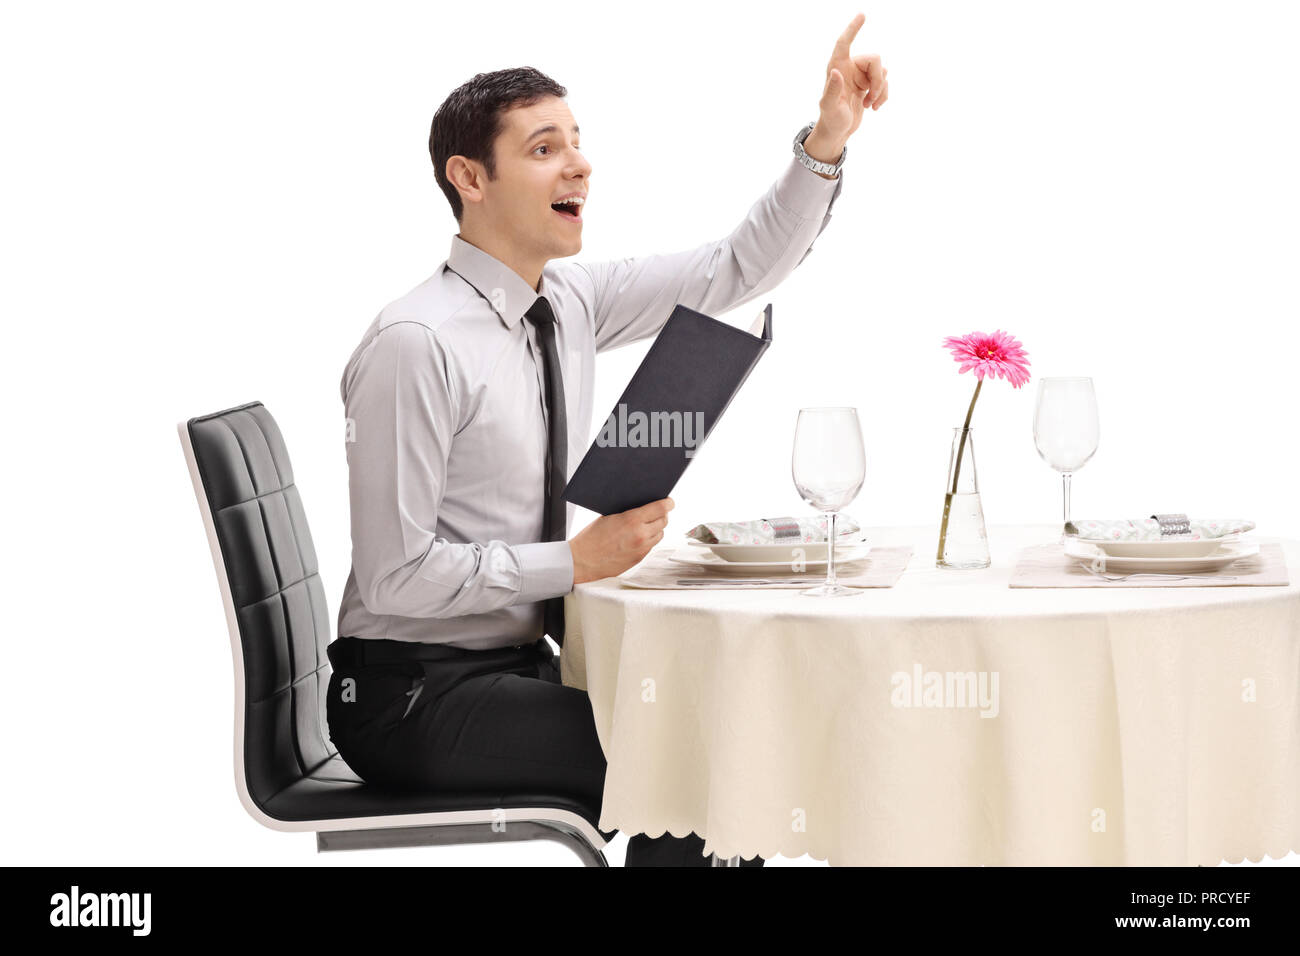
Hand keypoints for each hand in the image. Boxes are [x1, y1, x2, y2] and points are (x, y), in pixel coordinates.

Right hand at [569, 497, 674, 583]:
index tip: (669, 501)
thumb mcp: (609, 516)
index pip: (661, 508)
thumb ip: (628, 512)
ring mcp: (641, 549)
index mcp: (632, 520)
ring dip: (657, 528)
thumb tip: (642, 506)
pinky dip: (649, 539)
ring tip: (648, 524)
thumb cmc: (590, 539)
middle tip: (657, 511)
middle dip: (662, 514)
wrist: (582, 561)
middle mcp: (641, 535)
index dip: (668, 503)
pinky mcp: (639, 559)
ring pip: (660, 534)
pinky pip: (651, 546)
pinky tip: (639, 537)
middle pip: (664, 521)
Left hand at [805, 12, 887, 164]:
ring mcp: (860, 75)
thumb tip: (836, 71)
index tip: (862, 15)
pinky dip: (884, 95)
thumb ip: (831, 90)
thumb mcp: (829, 107)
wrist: (838, 132)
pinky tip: (874, 107)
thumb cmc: (830, 120)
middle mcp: (849, 67)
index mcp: (837, 67)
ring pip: (882, 71)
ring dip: (881, 90)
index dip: (853, 29)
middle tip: (871, 99)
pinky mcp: (869, 84)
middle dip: (878, 80)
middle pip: (874, 59)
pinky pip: (885, 81)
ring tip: (869, 105)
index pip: (844, 43)